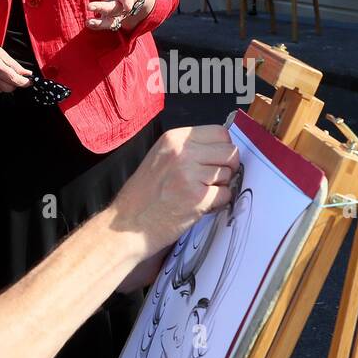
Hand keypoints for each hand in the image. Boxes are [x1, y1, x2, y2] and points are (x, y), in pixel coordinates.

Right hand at [0, 29, 31, 91]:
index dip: (23, 82)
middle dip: (15, 84)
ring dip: (4, 84)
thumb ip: (15, 66)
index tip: (29, 82)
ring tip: (0, 72)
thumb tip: (27, 74)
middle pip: (7, 88)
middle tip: (17, 77)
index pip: (13, 79)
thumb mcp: (2, 53)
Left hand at [87, 0, 142, 30]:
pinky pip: (104, 24)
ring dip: (100, 24)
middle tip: (89, 6)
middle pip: (114, 10)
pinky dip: (96, 25)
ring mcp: (116, 15)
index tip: (128, 6)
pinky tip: (87, 23)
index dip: (128, 1)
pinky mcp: (109, 18)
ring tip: (88, 22)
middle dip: (102, 8)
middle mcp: (122, 7)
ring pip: (111, 22)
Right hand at [109, 126, 239, 254]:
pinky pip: (225, 194)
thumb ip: (188, 149)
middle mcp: (183, 152)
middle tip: (213, 179)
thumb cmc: (143, 195)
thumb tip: (220, 149)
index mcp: (174, 139)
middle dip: (227, 166)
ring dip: (220, 186)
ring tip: (200, 194)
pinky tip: (199, 206)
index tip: (217, 160)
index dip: (223, 148)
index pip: (219, 132)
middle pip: (230, 151)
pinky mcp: (198, 198)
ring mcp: (191, 174)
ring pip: (229, 173)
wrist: (127, 225)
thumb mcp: (160, 157)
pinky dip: (217, 203)